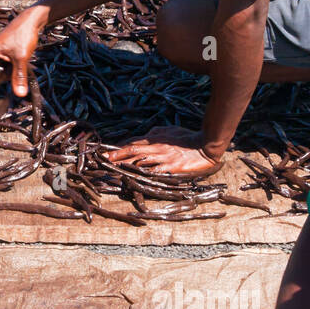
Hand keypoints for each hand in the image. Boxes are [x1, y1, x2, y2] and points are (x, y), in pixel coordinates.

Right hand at [0, 3, 48, 99]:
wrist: (32, 20)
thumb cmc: (23, 34)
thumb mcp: (21, 58)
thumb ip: (19, 76)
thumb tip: (19, 94)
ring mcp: (0, 54)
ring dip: (7, 78)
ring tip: (17, 83)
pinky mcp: (8, 54)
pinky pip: (6, 67)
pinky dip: (13, 73)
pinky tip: (23, 75)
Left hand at [106, 125, 220, 176]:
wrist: (205, 145)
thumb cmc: (187, 137)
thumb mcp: (168, 131)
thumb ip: (154, 134)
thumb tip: (142, 137)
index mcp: (155, 138)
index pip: (133, 143)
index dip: (119, 149)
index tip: (106, 153)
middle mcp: (156, 147)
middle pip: (133, 151)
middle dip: (117, 157)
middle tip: (104, 161)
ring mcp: (163, 158)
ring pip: (140, 161)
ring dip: (125, 166)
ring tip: (112, 170)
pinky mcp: (171, 168)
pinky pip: (153, 171)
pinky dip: (142, 174)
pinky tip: (132, 178)